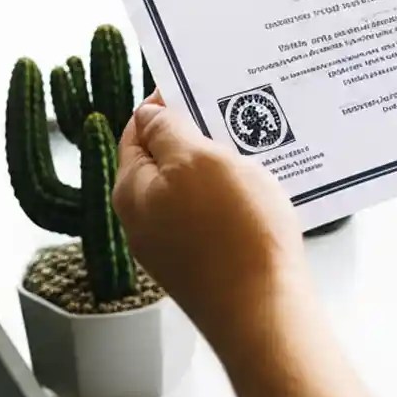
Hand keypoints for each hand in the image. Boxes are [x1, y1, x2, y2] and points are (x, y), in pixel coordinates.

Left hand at [113, 90, 308, 340]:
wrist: (265, 310)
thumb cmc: (234, 233)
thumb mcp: (198, 162)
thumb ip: (167, 133)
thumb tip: (147, 113)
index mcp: (132, 189)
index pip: (137, 130)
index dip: (164, 105)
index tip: (198, 86)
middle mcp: (145, 219)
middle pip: (166, 160)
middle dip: (198, 135)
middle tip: (235, 116)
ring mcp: (174, 245)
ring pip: (195, 189)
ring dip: (222, 168)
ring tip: (257, 153)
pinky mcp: (205, 264)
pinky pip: (216, 217)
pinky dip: (235, 199)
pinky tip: (262, 195)